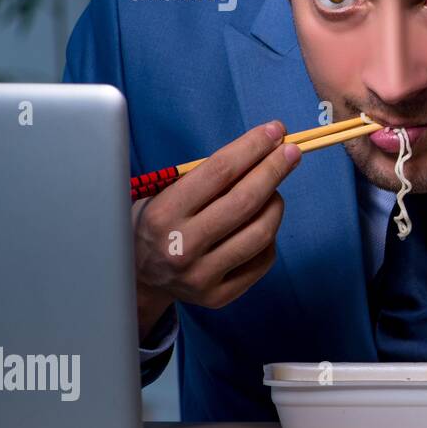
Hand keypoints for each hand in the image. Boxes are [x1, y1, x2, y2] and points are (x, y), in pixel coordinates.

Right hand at [132, 121, 300, 339]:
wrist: (134, 280)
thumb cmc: (155, 226)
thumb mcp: (161, 195)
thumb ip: (204, 178)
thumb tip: (262, 150)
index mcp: (163, 215)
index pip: (219, 172)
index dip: (252, 147)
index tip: (275, 131)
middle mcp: (182, 248)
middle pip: (245, 201)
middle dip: (274, 170)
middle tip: (292, 152)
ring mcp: (202, 276)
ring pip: (262, 232)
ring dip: (275, 203)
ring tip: (273, 191)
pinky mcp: (219, 296)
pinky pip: (263, 259)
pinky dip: (269, 235)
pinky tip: (259, 223)